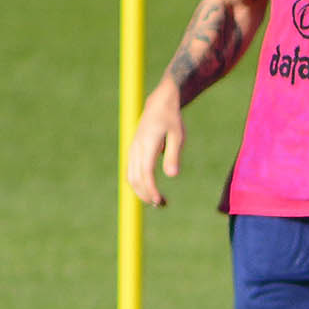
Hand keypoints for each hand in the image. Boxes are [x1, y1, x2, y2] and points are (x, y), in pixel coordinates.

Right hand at [127, 83, 186, 207]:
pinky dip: (138, 182)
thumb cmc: (171, 119)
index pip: (146, 173)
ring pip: (131, 176)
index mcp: (147, 144)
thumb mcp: (178, 136)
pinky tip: (150, 189)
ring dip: (141, 190)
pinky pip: (131, 170)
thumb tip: (171, 175)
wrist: (159, 103)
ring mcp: (133, 149)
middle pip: (135, 178)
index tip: (160, 200)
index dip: (151, 189)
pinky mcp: (133, 150)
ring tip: (157, 200)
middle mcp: (136, 148)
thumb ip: (173, 155)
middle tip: (161, 205)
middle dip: (145, 194)